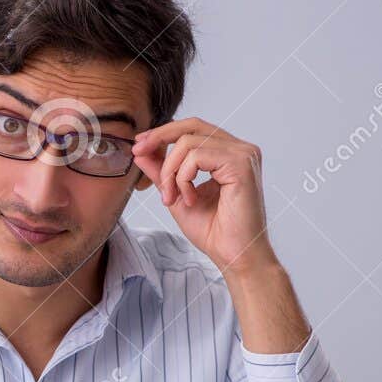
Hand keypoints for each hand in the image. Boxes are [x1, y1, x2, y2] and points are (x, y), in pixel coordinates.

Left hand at [131, 116, 276, 275]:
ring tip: (172, 197)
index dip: (163, 133)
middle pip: (192, 125)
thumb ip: (162, 171)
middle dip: (159, 137)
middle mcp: (239, 149)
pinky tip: (189, 199)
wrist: (233, 255)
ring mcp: (243, 154)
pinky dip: (184, 178)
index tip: (139, 146)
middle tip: (138, 152)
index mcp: (228, 154)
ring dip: (171, 171)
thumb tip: (141, 151)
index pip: (193, 129)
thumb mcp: (177, 194)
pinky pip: (197, 156)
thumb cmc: (214, 231)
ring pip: (189, 142)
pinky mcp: (241, 164)